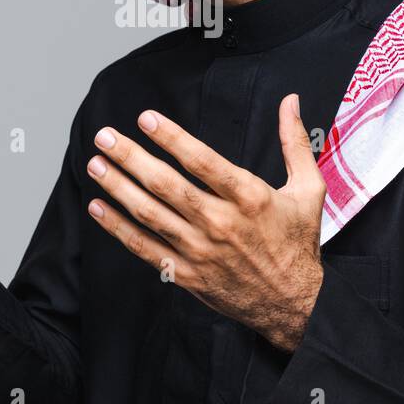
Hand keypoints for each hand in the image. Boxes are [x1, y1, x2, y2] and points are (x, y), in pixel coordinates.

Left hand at [84, 93, 325, 351]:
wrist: (295, 304)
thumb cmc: (298, 243)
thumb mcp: (309, 190)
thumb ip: (294, 142)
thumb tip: (290, 100)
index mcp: (250, 198)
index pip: (203, 162)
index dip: (172, 138)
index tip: (145, 118)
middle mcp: (221, 223)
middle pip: (167, 185)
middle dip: (131, 158)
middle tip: (105, 136)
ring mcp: (201, 251)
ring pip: (150, 215)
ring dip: (118, 187)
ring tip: (95, 164)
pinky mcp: (187, 275)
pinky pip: (145, 248)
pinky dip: (118, 228)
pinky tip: (98, 207)